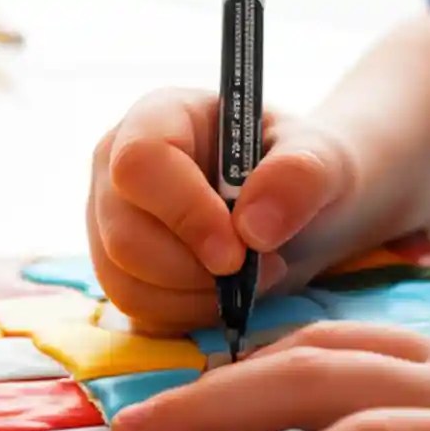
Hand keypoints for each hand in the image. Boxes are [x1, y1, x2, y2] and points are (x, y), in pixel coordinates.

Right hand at [87, 88, 357, 333]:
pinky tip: (223, 293)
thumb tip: (253, 227)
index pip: (140, 163)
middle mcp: (115, 167)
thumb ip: (299, 177)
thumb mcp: (322, 159)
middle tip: (259, 267)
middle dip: (195, 269)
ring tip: (249, 277)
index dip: (184, 212)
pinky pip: (136, 307)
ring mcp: (107, 221)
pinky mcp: (116, 268)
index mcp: (158, 118)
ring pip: (125, 280)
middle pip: (124, 235)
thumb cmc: (298, 172)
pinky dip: (186, 313)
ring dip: (196, 295)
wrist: (291, 209)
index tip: (238, 249)